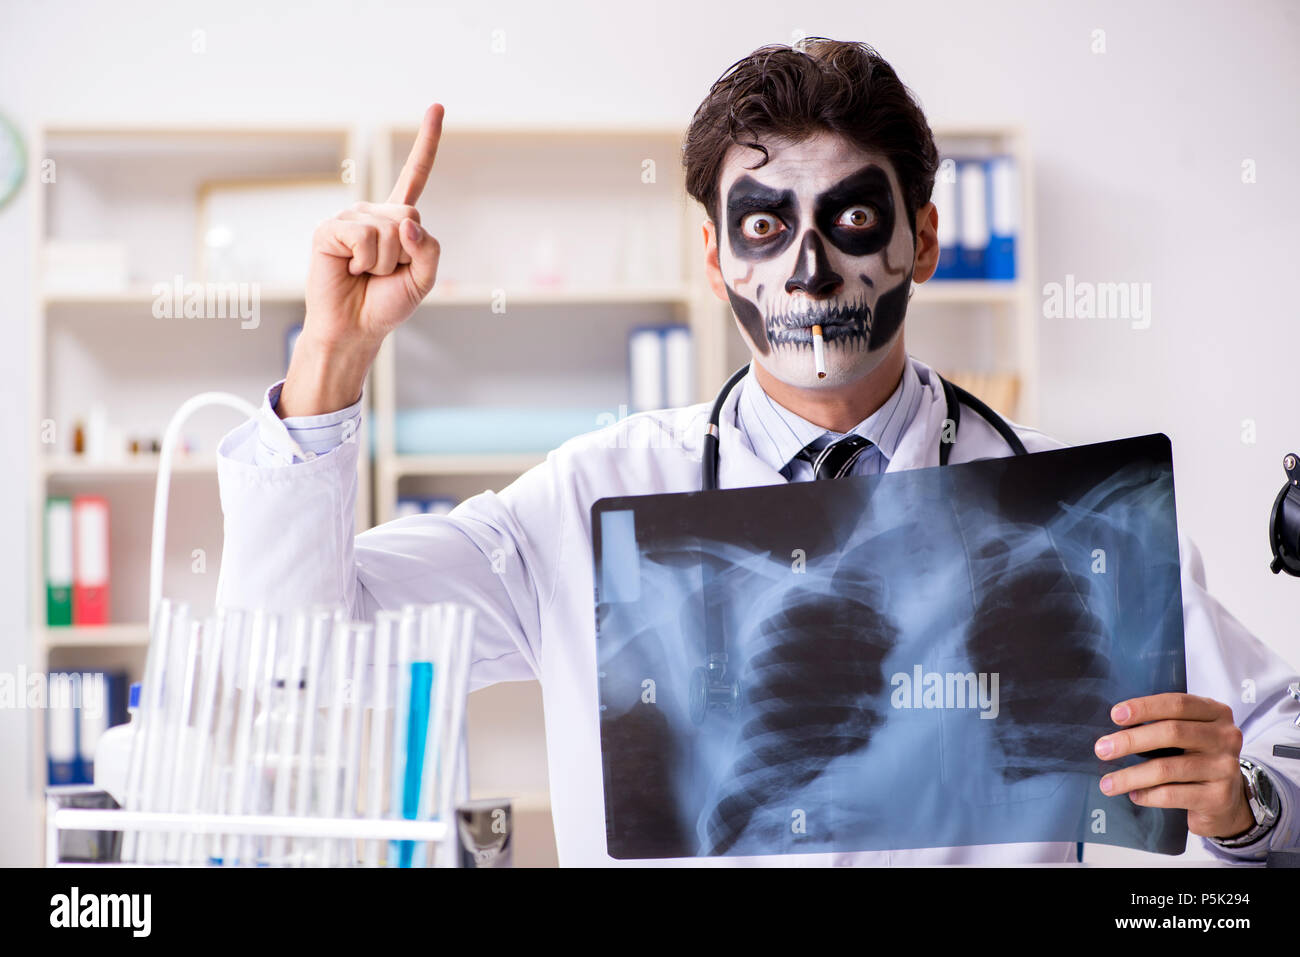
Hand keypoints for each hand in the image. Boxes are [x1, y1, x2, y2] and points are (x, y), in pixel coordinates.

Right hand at [280, 104, 444, 416]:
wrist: (356, 328)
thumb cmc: (386, 303)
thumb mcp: (424, 279)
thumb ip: (428, 247)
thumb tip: (406, 220)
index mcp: (398, 221)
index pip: (415, 176)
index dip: (427, 143)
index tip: (437, 106)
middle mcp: (374, 213)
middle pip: (409, 215)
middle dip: (405, 252)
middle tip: (384, 273)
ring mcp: (351, 218)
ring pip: (389, 230)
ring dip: (383, 262)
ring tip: (365, 274)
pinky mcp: (330, 228)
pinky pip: (363, 237)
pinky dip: (364, 260)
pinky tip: (349, 269)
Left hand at [1094, 692, 1253, 839]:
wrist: (1226, 801)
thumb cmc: (1195, 758)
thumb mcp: (1188, 733)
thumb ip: (1163, 723)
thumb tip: (1115, 727)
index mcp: (1216, 713)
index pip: (1178, 703)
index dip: (1144, 707)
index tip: (1115, 715)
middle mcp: (1225, 737)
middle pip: (1172, 733)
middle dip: (1131, 740)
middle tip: (1102, 750)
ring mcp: (1225, 768)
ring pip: (1168, 768)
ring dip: (1131, 776)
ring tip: (1108, 783)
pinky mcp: (1219, 797)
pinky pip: (1173, 795)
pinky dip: (1148, 795)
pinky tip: (1134, 796)